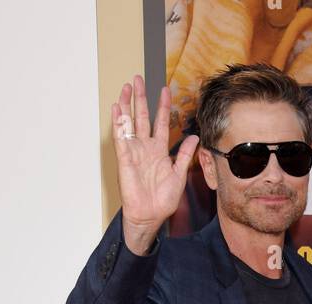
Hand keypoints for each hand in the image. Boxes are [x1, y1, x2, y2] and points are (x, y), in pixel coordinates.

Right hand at [112, 74, 198, 251]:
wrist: (150, 216)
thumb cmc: (163, 200)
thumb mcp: (179, 175)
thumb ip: (185, 156)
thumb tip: (194, 138)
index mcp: (159, 151)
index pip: (161, 123)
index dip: (163, 107)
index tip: (165, 90)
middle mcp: (146, 147)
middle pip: (142, 117)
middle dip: (141, 98)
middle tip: (138, 79)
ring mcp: (134, 151)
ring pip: (129, 122)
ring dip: (127, 104)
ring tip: (127, 87)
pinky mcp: (125, 158)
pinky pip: (120, 137)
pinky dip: (118, 122)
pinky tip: (117, 107)